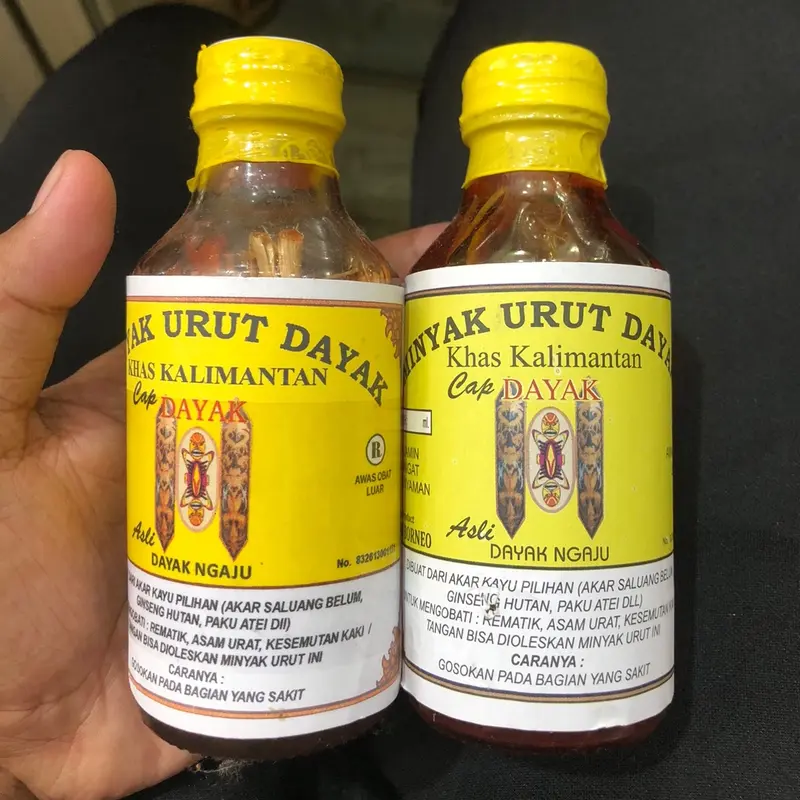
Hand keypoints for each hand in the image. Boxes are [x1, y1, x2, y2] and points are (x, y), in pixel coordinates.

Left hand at [0, 150, 444, 799]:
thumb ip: (24, 303)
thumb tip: (86, 174)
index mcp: (195, 400)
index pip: (290, 325)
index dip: (356, 286)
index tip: (434, 256)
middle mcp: (248, 460)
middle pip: (349, 405)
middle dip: (418, 375)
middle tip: (490, 356)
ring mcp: (279, 541)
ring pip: (373, 490)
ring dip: (431, 469)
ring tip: (497, 446)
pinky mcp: (297, 618)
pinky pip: (373, 583)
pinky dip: (420, 565)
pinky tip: (470, 547)